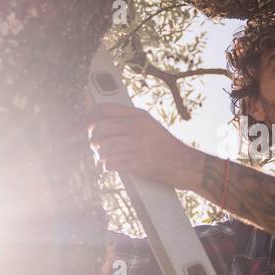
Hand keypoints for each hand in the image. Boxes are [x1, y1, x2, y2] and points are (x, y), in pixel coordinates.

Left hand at [86, 103, 204, 189]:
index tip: (86, 126)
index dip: (90, 118)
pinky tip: (112, 166)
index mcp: (140, 116)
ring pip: (104, 147)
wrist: (188, 165)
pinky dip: (108, 166)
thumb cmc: (166, 147)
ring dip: (100, 155)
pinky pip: (114, 163)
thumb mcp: (150, 126)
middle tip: (95, 146)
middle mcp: (139, 127)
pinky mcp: (142, 163)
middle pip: (100, 128)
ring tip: (104, 158)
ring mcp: (140, 145)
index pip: (105, 109)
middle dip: (93, 140)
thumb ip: (129, 122)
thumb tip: (100, 122)